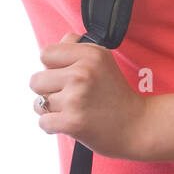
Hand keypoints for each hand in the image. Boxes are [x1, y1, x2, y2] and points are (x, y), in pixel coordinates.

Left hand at [30, 32, 146, 159]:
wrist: (137, 126)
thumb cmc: (116, 94)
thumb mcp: (103, 60)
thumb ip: (75, 47)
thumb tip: (52, 47)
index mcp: (90, 54)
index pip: (45, 54)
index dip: (52, 67)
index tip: (66, 76)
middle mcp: (82, 73)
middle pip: (36, 80)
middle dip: (48, 90)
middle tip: (70, 96)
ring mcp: (76, 98)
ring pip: (38, 104)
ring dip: (51, 110)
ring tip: (72, 110)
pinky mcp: (72, 123)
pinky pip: (43, 122)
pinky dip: (53, 126)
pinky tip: (70, 123)